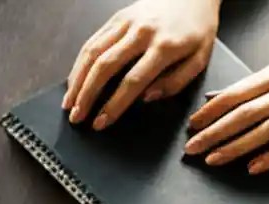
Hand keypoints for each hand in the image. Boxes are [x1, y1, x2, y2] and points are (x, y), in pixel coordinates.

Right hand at [64, 0, 219, 129]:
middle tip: (76, 117)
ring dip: (77, 81)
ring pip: (93, 53)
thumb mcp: (199, 59)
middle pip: (105, 67)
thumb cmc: (196, 29)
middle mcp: (141, 32)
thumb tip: (146, 98)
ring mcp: (126, 22)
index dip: (114, 105)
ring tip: (69, 103)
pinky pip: (92, 41)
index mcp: (165, 46)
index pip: (132, 81)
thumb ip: (176, 82)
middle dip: (87, 95)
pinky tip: (74, 81)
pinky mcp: (116, 17)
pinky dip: (79, 64)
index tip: (101, 122)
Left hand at [184, 47, 268, 172]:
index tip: (193, 124)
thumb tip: (218, 97)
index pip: (236, 94)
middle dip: (215, 132)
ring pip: (264, 131)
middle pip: (244, 115)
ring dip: (236, 147)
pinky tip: (253, 167)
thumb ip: (252, 85)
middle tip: (193, 147)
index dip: (212, 110)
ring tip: (214, 159)